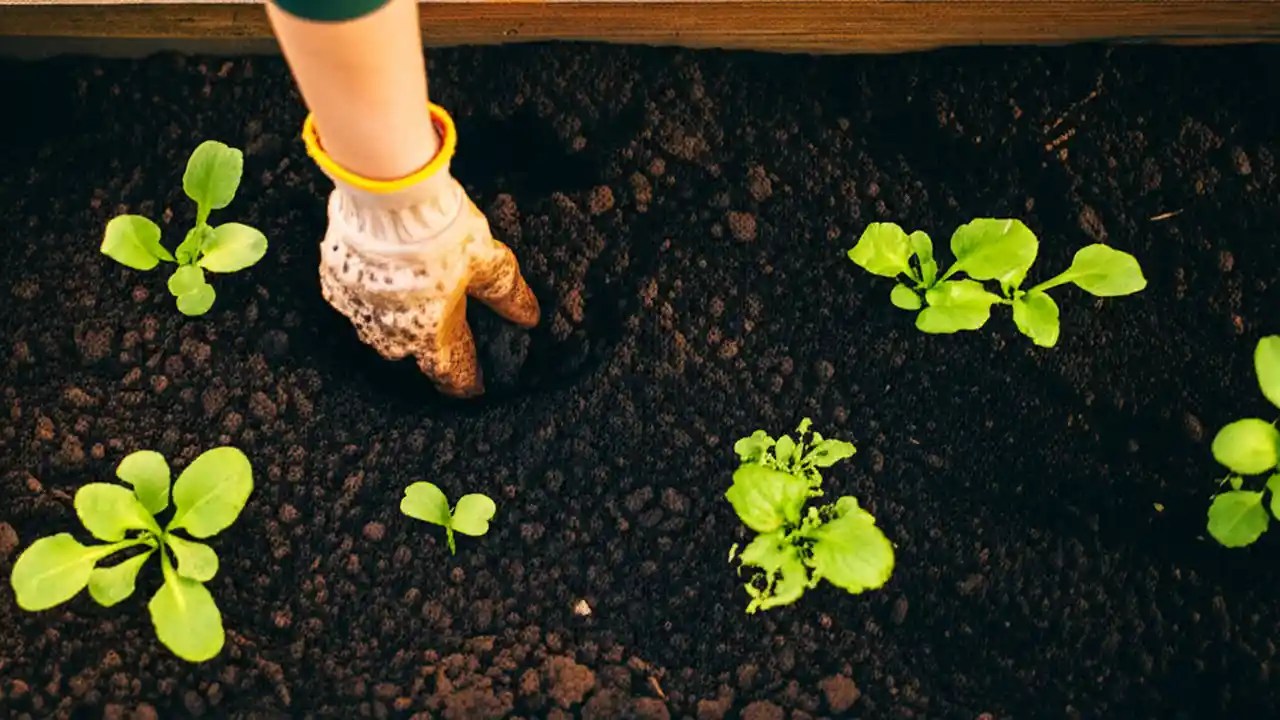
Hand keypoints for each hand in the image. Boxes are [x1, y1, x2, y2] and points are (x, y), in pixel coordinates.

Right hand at [304, 104, 539, 396]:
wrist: (387, 196)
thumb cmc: (442, 233)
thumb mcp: (487, 261)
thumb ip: (506, 294)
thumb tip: (528, 316)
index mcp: (430, 333)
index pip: (449, 370)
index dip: (463, 380)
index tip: (473, 387)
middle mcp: (390, 331)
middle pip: (410, 352)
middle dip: (426, 348)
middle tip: (439, 339)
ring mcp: (359, 308)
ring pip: (378, 330)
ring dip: (395, 323)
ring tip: (409, 308)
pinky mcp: (335, 281)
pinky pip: (353, 299)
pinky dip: (369, 294)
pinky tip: (379, 280)